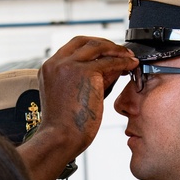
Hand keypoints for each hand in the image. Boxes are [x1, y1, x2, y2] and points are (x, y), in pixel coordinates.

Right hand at [19, 37, 135, 179]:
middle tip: (121, 52)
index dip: (92, 46)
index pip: (73, 47)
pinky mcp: (85, 71)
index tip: (105, 52)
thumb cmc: (64, 126)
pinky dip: (123, 62)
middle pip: (85, 41)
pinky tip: (131, 66)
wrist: (60, 138)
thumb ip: (84, 78)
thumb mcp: (69, 95)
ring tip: (129, 58)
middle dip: (106, 45)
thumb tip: (109, 68)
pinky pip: (110, 62)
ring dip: (117, 51)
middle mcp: (56, 63)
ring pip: (99, 47)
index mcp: (49, 68)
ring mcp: (69, 65)